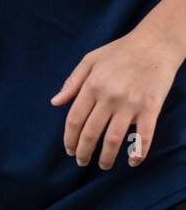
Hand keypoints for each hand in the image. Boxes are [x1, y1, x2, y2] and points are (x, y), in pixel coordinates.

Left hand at [51, 27, 181, 168]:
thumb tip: (55, 102)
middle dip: (83, 151)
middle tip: (81, 162)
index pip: (74, 119)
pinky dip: (138, 152)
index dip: (69, 138)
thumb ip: (72, 83)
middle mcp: (109, 97)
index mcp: (92, 86)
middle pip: (91, 132)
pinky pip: (145, 135)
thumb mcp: (89, 60)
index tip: (69, 150)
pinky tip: (133, 161)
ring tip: (103, 166)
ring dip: (106, 156)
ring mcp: (131, 104)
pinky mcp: (151, 108)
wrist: (155, 44)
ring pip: (114, 138)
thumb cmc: (119, 51)